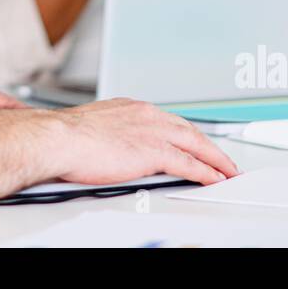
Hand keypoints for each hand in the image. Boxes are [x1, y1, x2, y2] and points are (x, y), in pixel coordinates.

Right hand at [50, 97, 238, 184]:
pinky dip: (205, 172)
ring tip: (228, 172)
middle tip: (224, 160)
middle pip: (190, 131)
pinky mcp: (153, 152)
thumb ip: (111, 134)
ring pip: (196, 145)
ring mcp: (152, 133)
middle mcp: (147, 116)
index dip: (187, 135)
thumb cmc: (67, 136)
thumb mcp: (94, 126)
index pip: (170, 122)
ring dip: (216, 160)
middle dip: (210, 147)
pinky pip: (188, 164)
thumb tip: (109, 147)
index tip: (196, 143)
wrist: (59, 138)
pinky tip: (214, 179)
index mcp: (132, 108)